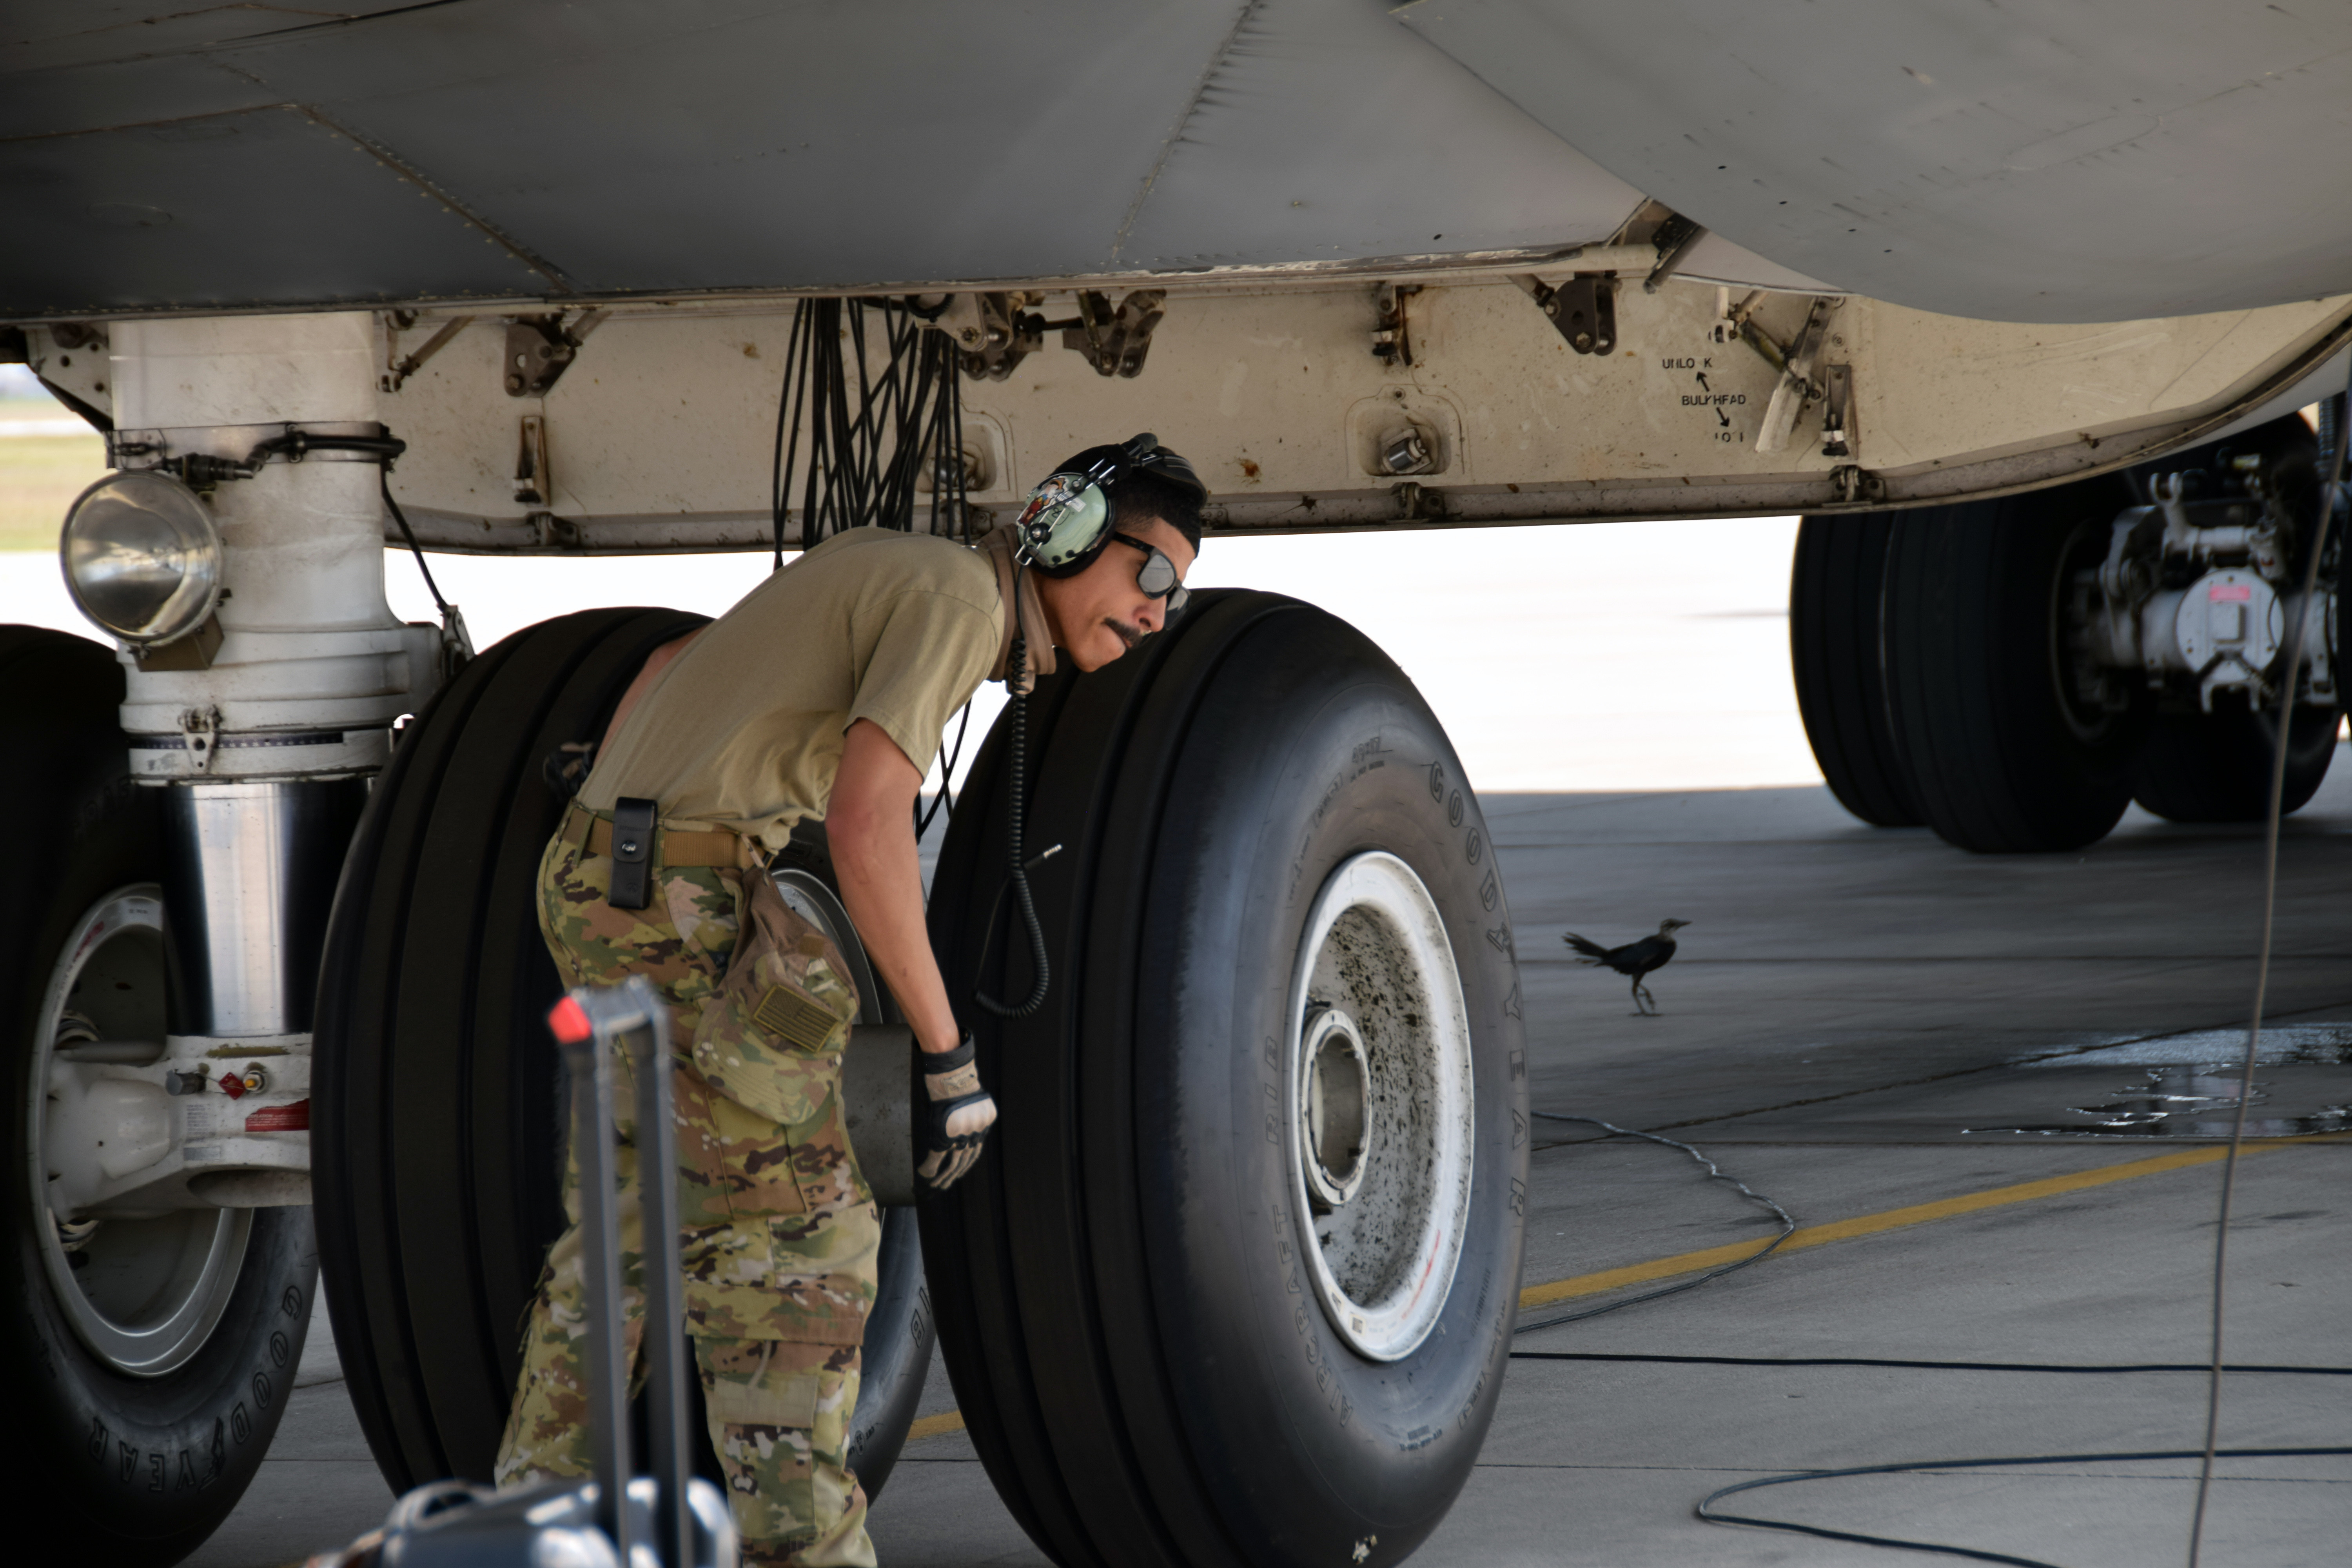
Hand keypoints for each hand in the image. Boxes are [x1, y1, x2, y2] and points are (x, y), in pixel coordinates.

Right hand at [915, 1035, 996, 1194]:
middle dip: (954, 1175)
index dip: (965, 1165)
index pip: (974, 1152)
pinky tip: (924, 1176)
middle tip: (945, 1186)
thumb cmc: (957, 1082)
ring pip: (953, 1163)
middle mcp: (975, 1133)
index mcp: (983, 1125)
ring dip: (943, 1177)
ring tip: (936, 1186)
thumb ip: (968, 1117)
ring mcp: (959, 1136)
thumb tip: (959, 1128)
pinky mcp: (944, 1136)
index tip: (957, 1174)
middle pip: (965, 1160)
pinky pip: (937, 1157)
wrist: (950, 1075)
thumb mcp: (971, 1101)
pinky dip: (930, 1168)